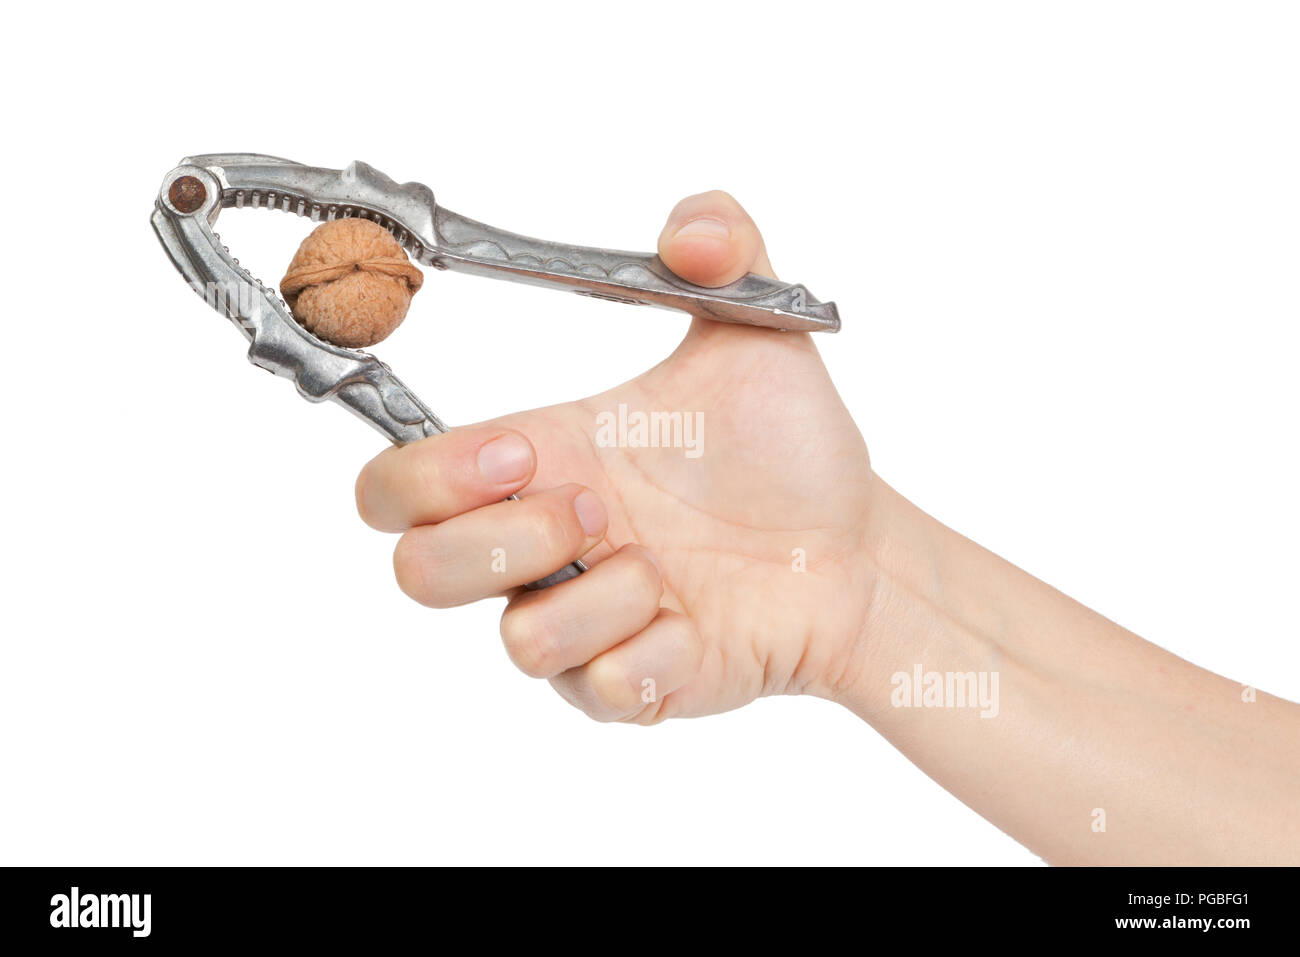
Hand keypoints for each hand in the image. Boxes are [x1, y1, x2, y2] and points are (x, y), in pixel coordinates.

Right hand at [355, 191, 874, 722]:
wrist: (855, 548)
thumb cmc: (790, 450)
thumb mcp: (757, 336)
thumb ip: (727, 249)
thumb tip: (696, 228)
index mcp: (542, 462)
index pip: (398, 487)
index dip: (429, 473)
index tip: (525, 448)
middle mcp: (545, 548)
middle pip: (416, 574)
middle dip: (503, 536)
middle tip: (598, 507)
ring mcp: (585, 623)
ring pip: (515, 643)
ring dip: (596, 595)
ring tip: (665, 567)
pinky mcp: (635, 686)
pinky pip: (599, 691)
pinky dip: (649, 654)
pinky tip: (696, 621)